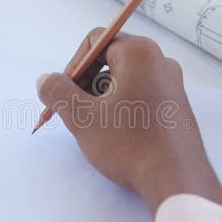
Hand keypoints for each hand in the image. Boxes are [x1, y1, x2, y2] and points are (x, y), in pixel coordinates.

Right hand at [36, 29, 221, 215]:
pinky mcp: (176, 107)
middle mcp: (160, 62)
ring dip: (102, 98)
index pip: (95, 42)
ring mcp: (172, 85)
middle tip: (75, 113)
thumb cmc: (129, 144)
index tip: (64, 95)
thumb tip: (45, 79)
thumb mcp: (83, 117)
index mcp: (140, 53)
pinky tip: (116, 135)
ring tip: (95, 128)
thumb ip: (57, 92)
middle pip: (110, 60)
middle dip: (86, 84)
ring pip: (125, 80)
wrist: (177, 180)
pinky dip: (121, 108)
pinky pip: (141, 95)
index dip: (73, 66)